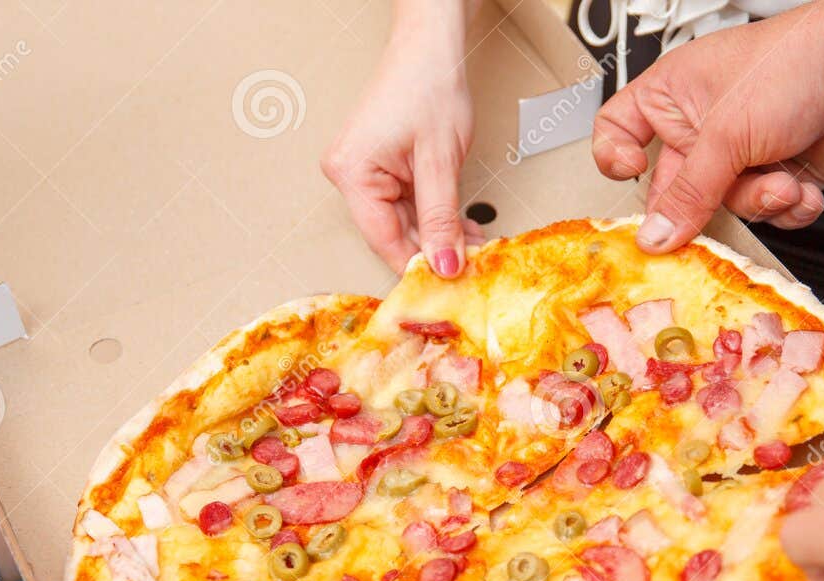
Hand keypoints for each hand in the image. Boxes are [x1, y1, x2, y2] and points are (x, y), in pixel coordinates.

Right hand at [321, 1, 484, 274]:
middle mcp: (348, 175)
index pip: (384, 239)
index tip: (448, 290)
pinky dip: (434, 215)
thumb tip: (445, 266)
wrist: (430, 46)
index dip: (418, 266)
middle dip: (434, 250)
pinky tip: (462, 227)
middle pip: (392, 232)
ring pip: (403, 221)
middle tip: (472, 268)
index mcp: (353, 173)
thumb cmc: (430, 87)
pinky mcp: (377, 168)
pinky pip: (406, 204)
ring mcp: (361, 172)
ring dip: (439, 234)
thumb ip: (441, 218)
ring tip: (475, 245)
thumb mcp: (442, 161)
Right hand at [591, 0, 823, 251]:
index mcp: (673, 96)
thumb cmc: (795, 62)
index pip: (618, 129)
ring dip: (758, 201)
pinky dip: (788, 206)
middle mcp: (704, 127)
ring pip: (727, 209)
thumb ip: (687, 193)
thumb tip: (654, 236)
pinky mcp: (781, 174)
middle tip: (713, 205)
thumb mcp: (726, 133)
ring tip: (781, 180)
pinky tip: (802, 185)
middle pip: (676, 190)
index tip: (630, 172)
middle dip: (702, 204)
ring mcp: (743, 153)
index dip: (614, 156)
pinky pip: (768, 214)